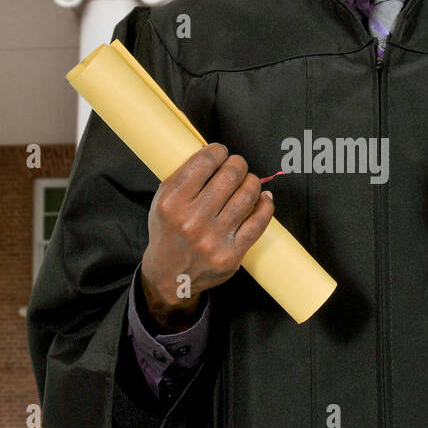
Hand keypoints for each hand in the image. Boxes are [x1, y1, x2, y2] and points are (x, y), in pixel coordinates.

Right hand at [140, 142, 274, 327]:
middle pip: (230, 175)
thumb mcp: (162, 201)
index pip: (205, 162)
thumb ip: (184, 176)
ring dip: (252, 182)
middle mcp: (191, 221)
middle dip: (238, 164)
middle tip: (237, 166)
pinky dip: (265, 204)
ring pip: (247, 195)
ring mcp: (213, 239)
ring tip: (248, 182)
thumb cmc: (169, 232)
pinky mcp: (232, 254)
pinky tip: (263, 198)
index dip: (218, 151)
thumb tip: (215, 154)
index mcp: (171, 203)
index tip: (221, 152)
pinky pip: (260, 222)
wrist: (171, 276)